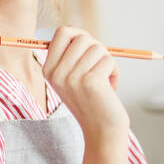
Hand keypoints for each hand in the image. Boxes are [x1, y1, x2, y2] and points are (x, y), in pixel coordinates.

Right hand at [42, 26, 130, 141]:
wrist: (101, 131)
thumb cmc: (91, 100)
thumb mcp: (72, 77)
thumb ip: (71, 55)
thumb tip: (79, 32)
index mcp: (48, 69)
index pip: (62, 32)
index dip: (80, 34)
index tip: (89, 47)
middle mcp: (56, 73)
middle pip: (82, 37)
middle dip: (97, 48)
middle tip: (100, 66)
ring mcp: (72, 77)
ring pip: (97, 48)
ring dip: (107, 61)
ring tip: (105, 79)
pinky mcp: (90, 81)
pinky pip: (109, 60)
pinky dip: (114, 71)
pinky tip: (111, 87)